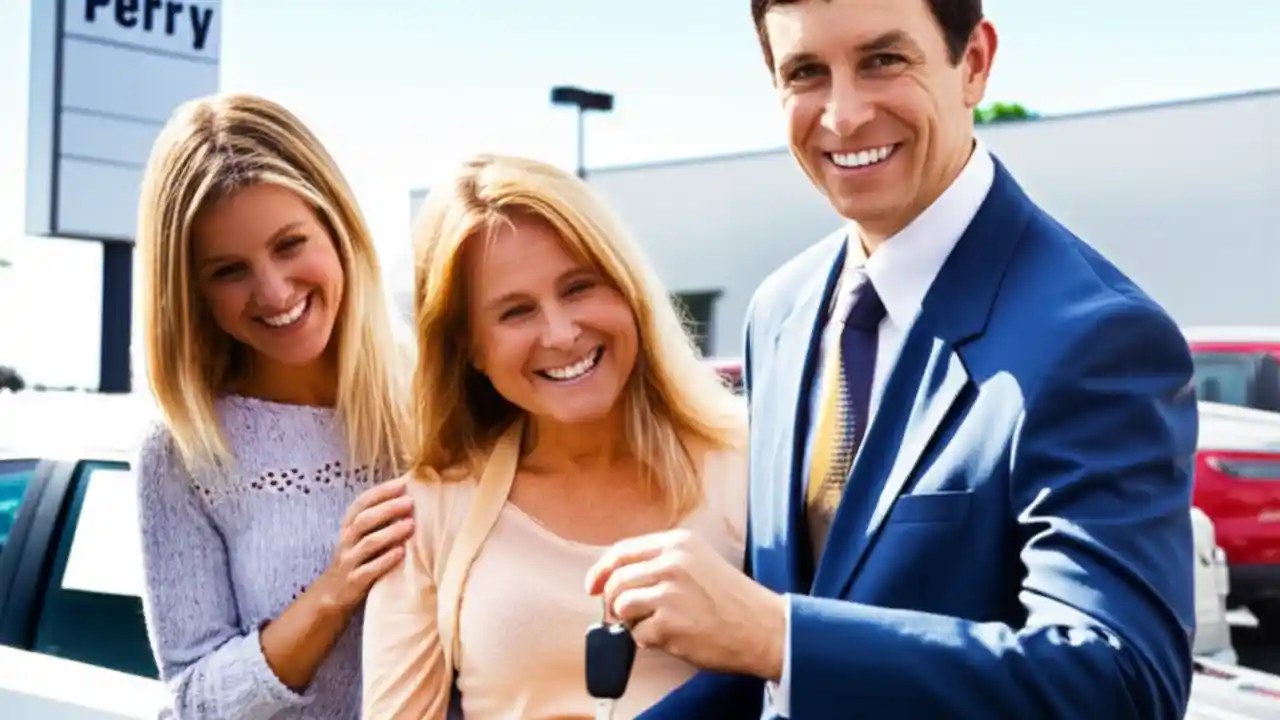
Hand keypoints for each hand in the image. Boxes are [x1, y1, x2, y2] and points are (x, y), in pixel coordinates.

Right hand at [315, 478, 414, 616]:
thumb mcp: (360, 538)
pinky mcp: (354, 582)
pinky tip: (401, 552)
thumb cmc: (356, 560)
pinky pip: (369, 570)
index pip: (361, 503)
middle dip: (388, 509)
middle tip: (410, 502)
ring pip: (368, 543)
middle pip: (364, 520)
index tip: (402, 483)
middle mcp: (346, 541)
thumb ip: (378, 521)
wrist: (331, 595)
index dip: (381, 492)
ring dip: (390, 532)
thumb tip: (409, 499)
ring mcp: (349, 562)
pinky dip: (386, 560)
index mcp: (348, 526)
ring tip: (410, 524)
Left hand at [584, 529, 786, 680]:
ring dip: (633, 622)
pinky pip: (638, 635)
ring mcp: (669, 592)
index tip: (593, 586)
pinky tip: (674, 637)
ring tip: (658, 625)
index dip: (602, 570)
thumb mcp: (699, 562)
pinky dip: (650, 641)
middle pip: (617, 580)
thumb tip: (616, 577)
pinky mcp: (669, 623)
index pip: (622, 551)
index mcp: (678, 543)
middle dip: (614, 602)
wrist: (764, 628)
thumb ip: (662, 562)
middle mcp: (671, 562)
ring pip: (621, 607)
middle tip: (627, 616)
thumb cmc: (732, 600)